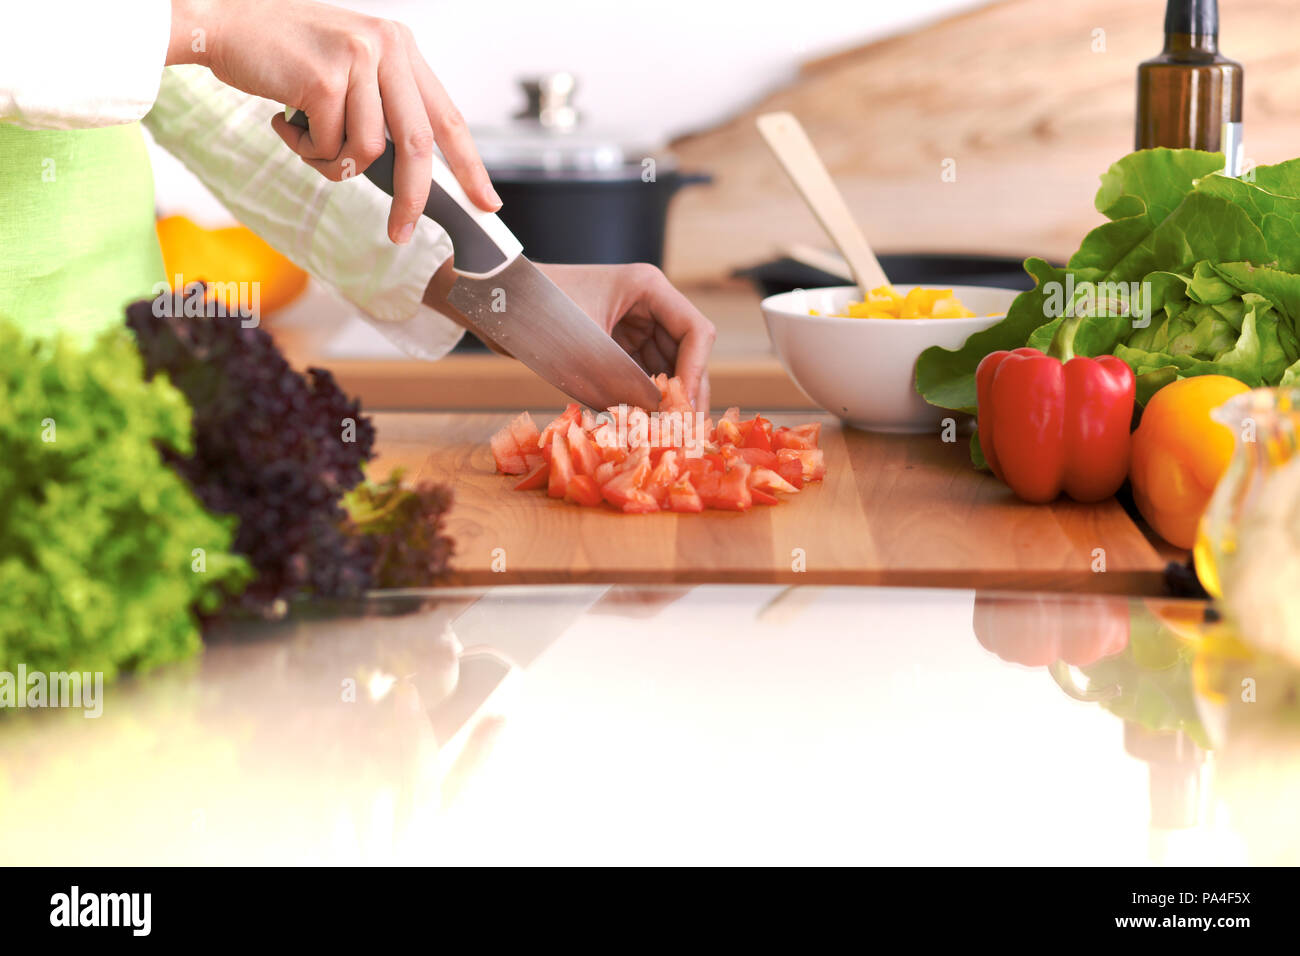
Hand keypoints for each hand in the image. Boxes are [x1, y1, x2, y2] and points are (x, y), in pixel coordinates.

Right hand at [168, 0, 499, 243]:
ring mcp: (358, 58)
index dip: (469, 165)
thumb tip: (410, 168)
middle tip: (399, 232)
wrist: (221, 21)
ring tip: (304, 137)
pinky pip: (329, 145)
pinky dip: (305, 149)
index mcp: (401, 47)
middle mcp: (387, 46)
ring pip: (366, 151)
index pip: (447, 116)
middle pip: (418, 145)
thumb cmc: (282, 55)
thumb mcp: (348, 69)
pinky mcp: (325, 78)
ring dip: (331, 162)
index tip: (487, 203)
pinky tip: (284, 121)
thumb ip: (382, 105)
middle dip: (410, 197)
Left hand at [424, 262, 716, 410]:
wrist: (491, 301)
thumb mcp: (585, 349)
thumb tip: (660, 419)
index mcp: (647, 288)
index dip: (696, 373)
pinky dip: (639, 400)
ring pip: (665, 369)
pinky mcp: (614, 344)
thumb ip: (624, 382)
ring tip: (662, 435)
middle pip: (687, 354)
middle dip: (686, 394)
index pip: (696, 332)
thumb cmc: (534, 310)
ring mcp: (631, 325)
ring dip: (663, 402)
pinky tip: (638, 425)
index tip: (684, 410)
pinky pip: (639, 376)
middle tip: (684, 434)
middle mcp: (647, 305)